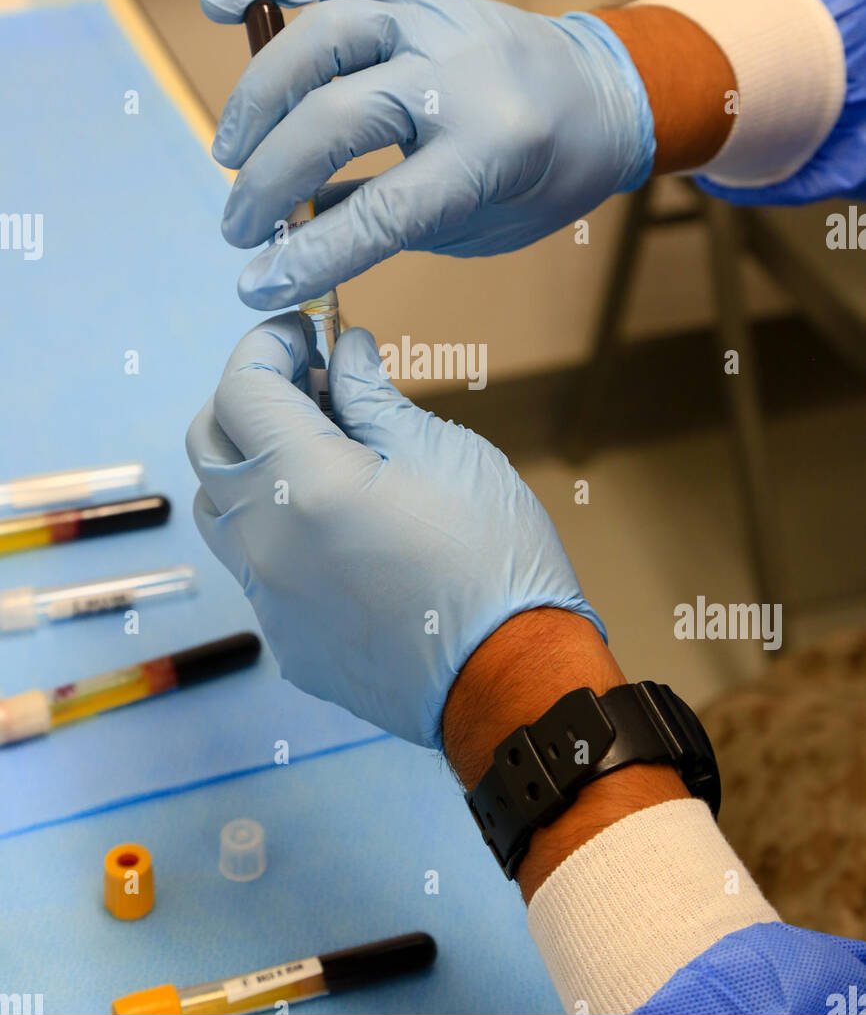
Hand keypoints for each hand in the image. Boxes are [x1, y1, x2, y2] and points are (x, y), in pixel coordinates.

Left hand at [185, 314, 604, 746]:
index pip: (240, 389)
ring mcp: (267, 598)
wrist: (512, 680)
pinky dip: (276, 528)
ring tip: (316, 454)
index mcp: (303, 483)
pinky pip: (254, 567)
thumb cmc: (491, 560)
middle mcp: (264, 541)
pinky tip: (336, 527)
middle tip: (309, 385)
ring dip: (250, 465)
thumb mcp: (443, 453)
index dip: (268, 346)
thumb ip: (373, 399)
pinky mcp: (285, 639)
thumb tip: (344, 355)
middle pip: (209, 443)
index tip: (305, 335)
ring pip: (220, 509)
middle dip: (248, 398)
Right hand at [200, 0, 654, 308]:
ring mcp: (434, 20)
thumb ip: (389, 225)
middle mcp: (459, 74)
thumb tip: (292, 234)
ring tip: (232, 153)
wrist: (602, 91)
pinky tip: (220, 5)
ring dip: (260, 98)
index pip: (384, 210)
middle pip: (336, 120)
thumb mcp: (479, 225)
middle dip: (270, 183)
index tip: (258, 283)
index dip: (311, 256)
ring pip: (322, 36)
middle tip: (241, 228)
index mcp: (493, 148)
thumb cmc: (543, 175)